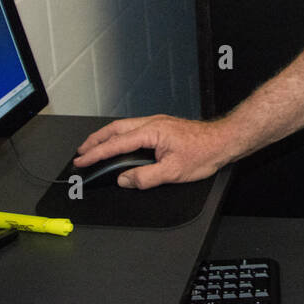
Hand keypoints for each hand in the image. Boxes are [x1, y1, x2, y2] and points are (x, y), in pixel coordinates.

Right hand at [74, 115, 242, 187]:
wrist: (223, 141)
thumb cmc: (203, 152)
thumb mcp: (172, 172)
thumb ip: (145, 177)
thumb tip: (125, 180)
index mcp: (151, 131)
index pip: (116, 144)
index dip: (96, 154)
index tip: (81, 161)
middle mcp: (152, 123)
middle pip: (114, 129)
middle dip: (94, 141)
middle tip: (80, 152)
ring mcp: (157, 123)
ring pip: (123, 127)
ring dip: (106, 137)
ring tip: (94, 149)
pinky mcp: (162, 127)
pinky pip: (134, 129)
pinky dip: (120, 136)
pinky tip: (119, 144)